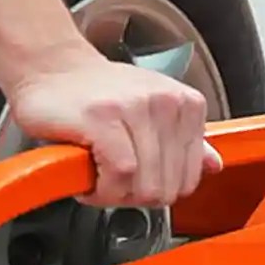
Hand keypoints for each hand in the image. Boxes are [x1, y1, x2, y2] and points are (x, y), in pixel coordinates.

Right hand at [6, 47, 222, 207]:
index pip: (190, 178)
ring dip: (114, 194)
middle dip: (135, 196)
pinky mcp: (105, 118)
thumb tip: (213, 165)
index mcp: (187, 105)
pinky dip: (102, 189)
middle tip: (111, 183)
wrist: (51, 68)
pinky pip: (120, 174)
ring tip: (98, 177)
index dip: (158, 190)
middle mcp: (168, 103)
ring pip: (145, 184)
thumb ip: (185, 142)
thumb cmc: (99, 94)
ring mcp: (137, 108)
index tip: (135, 184)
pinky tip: (89, 178)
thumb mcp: (152, 114)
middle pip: (168, 187)